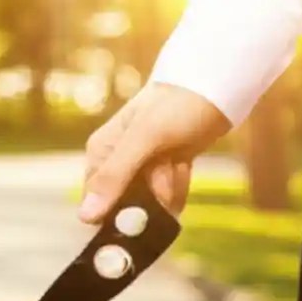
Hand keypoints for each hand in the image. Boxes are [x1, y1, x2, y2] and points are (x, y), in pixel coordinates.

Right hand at [80, 82, 231, 222]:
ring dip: (170, 188)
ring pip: (151, 202)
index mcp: (100, 154)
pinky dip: (179, 184)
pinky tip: (184, 165)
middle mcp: (116, 163)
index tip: (141, 206)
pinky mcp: (164, 168)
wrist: (217, 84)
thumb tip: (85, 217)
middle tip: (167, 170)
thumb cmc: (177, 104)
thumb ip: (114, 176)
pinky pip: (168, 194)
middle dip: (152, 198)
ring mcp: (141, 167)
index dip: (117, 212)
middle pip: (127, 205)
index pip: (96, 202)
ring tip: (178, 161)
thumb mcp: (144, 138)